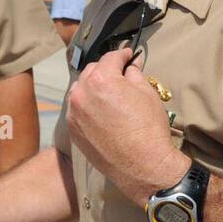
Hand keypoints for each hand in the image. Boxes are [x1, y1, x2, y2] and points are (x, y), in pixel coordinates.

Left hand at [65, 47, 189, 203]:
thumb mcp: (148, 94)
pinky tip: (101, 110)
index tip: (129, 56)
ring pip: (81, 89)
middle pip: (92, 71)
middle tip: (120, 74)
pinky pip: (77, 109)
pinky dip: (87, 104)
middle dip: (106, 70)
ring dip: (93, 86)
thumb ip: (134, 74)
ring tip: (109, 92)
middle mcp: (82, 94)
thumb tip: (131, 66)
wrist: (143, 167)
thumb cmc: (149, 129)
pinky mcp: (73, 129)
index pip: (110, 58)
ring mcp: (74, 113)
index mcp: (101, 80)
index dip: (122, 55)